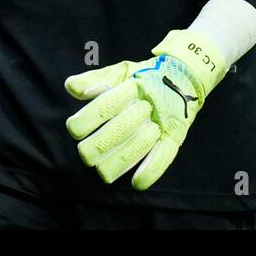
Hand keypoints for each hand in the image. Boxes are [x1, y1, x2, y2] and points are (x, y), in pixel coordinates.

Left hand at [64, 29, 227, 190]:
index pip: (106, 104)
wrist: (184, 73)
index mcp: (132, 85)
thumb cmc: (143, 77)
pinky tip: (138, 183)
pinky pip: (166, 154)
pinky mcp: (176, 134)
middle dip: (100, 144)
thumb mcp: (120, 72)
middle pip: (121, 127)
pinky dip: (153, 170)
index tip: (74, 129)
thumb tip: (71, 87)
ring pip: (141, 144)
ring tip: (102, 172)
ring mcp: (164, 119)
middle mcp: (148, 103)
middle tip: (85, 154)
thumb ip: (95, 80)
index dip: (88, 118)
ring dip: (120, 161)